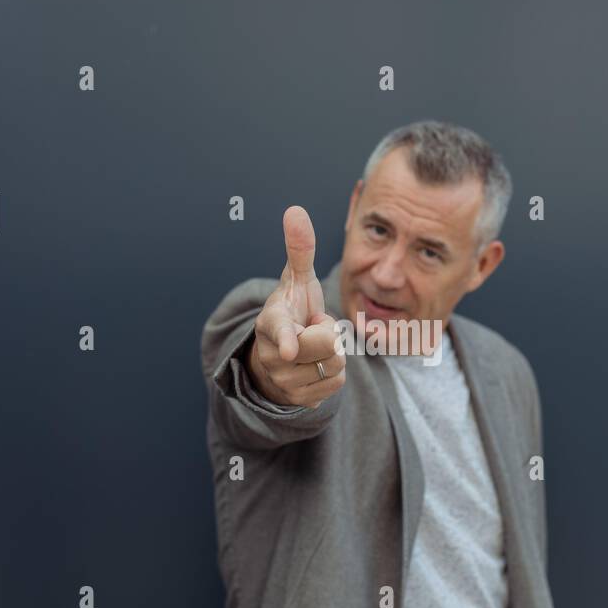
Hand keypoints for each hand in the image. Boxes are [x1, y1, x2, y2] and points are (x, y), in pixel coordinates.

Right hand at [246, 206, 346, 407]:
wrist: (279, 357)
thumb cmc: (293, 312)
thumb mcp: (297, 281)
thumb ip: (299, 248)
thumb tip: (295, 209)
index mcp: (271, 321)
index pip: (279, 329)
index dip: (286, 339)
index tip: (289, 349)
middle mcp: (273, 354)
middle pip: (328, 345)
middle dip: (331, 333)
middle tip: (315, 328)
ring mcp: (284, 380)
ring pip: (335, 365)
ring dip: (334, 355)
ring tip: (315, 348)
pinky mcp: (299, 398)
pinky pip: (335, 384)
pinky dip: (332, 374)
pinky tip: (316, 367)